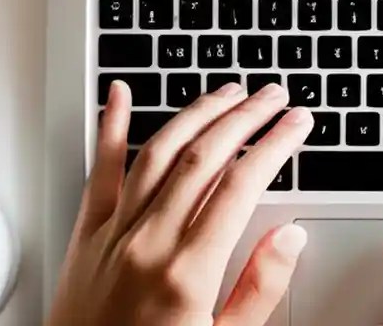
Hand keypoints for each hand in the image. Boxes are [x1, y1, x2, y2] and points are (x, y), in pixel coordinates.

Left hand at [49, 79, 312, 325]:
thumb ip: (259, 290)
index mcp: (188, 273)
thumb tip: (289, 238)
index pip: (241, 186)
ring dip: (196, 113)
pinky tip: (121, 94)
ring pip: (157, 153)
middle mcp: (148, 244)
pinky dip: (110, 128)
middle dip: (244, 116)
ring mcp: (112, 235)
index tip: (297, 123)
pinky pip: (99, 171)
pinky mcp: (85, 237)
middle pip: (203, 157)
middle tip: (273, 95)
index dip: (275, 145)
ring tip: (227, 92)